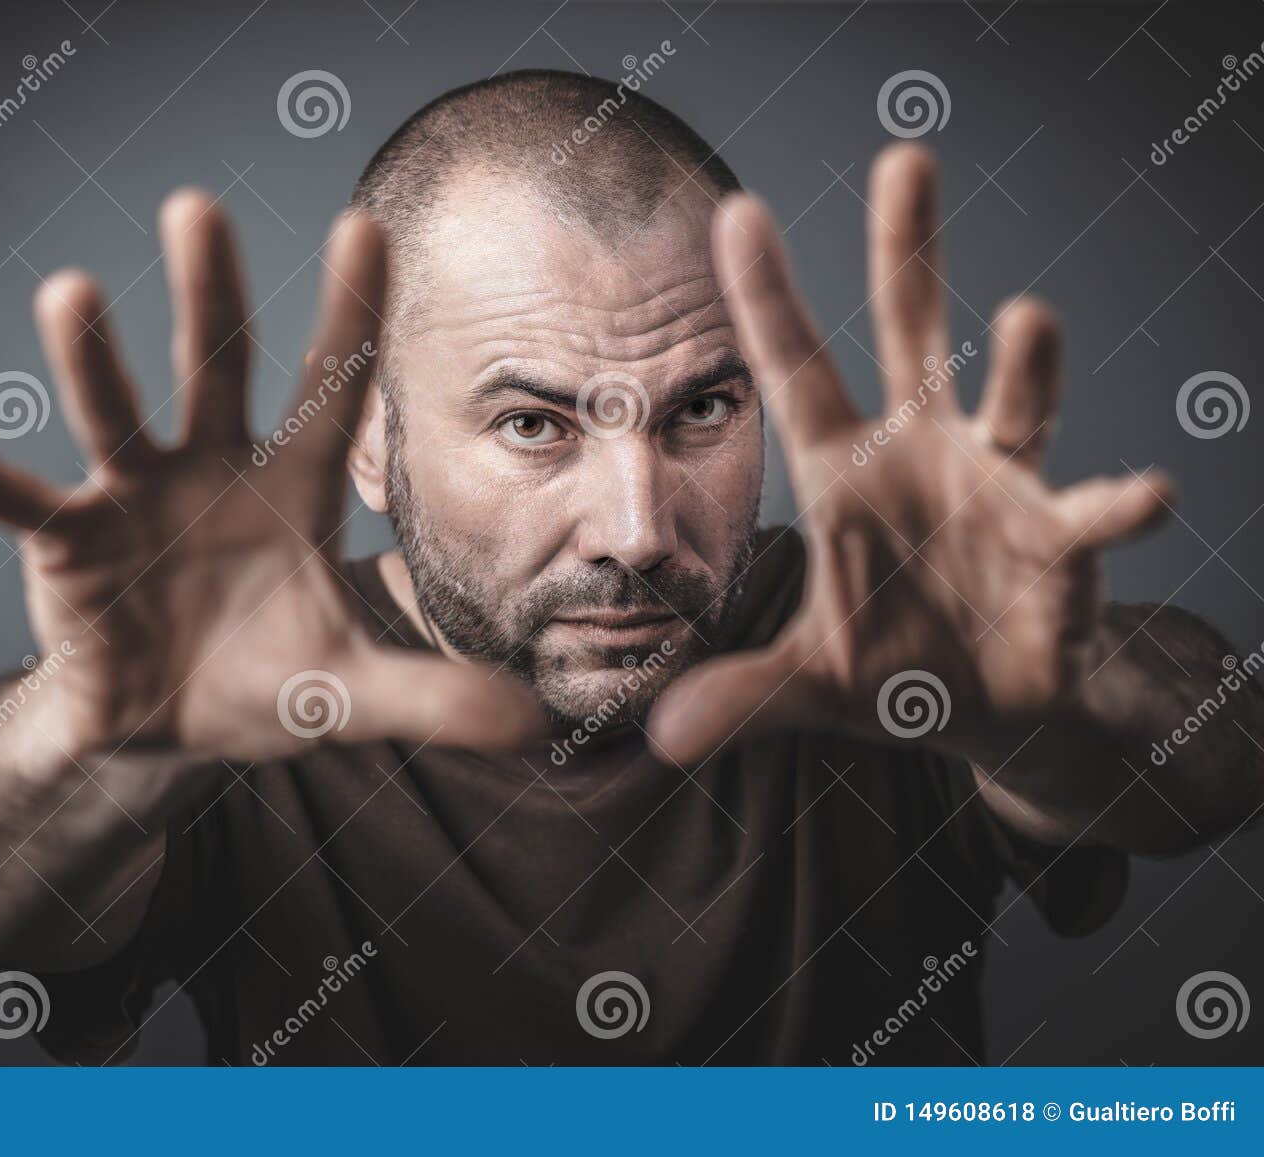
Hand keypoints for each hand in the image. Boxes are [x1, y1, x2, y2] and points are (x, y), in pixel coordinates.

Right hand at [0, 192, 544, 763]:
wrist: (170, 729)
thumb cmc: (269, 685)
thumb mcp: (353, 693)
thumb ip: (437, 697)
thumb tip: (539, 722)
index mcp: (292, 488)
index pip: (331, 391)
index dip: (350, 315)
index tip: (367, 222)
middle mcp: (210, 470)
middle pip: (211, 367)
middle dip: (206, 292)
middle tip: (197, 206)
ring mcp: (133, 499)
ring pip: (114, 417)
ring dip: (92, 362)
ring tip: (71, 291)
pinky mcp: (68, 547)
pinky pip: (22, 505)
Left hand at [649, 144, 1171, 765]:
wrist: (989, 713)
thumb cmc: (892, 672)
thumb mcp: (806, 684)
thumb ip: (740, 697)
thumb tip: (656, 736)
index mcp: (842, 475)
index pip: (795, 373)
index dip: (766, 300)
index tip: (734, 211)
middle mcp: (922, 457)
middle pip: (914, 336)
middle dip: (910, 251)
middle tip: (908, 158)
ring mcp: (1000, 488)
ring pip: (1014, 406)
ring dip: (1026, 367)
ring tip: (1029, 314)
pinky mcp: (1061, 545)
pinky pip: (1090, 519)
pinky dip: (1114, 509)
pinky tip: (1143, 493)